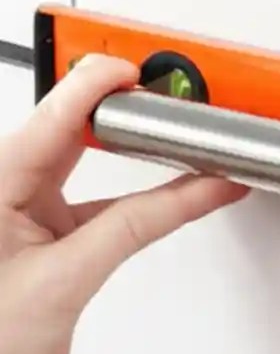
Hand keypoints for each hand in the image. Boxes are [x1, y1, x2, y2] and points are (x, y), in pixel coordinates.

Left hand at [0, 54, 246, 353]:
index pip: (54, 119)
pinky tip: (182, 198)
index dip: (98, 87)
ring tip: (187, 143)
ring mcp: (32, 225)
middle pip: (74, 134)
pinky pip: (111, 216)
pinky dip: (149, 206)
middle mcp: (9, 198)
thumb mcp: (63, 279)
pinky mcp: (57, 254)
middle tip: (168, 95)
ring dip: (142, 160)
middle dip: (123, 109)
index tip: (141, 73)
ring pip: (96, 174)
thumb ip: (127, 230)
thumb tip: (185, 194)